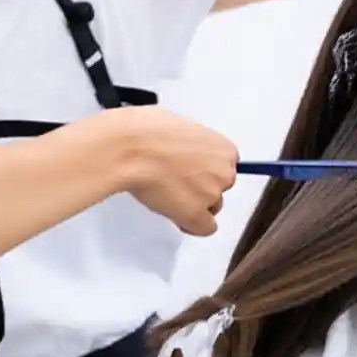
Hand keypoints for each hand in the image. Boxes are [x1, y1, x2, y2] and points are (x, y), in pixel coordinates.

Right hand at [104, 107, 238, 235]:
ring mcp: (212, 195)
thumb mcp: (179, 127)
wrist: (132, 148)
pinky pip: (205, 228)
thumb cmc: (146, 130)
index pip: (225, 167)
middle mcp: (225, 172)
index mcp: (223, 148)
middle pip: (220, 187)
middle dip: (202, 188)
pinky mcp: (196, 214)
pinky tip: (177, 218)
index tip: (190, 171)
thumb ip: (192, 145)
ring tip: (167, 195)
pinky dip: (192, 226)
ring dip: (195, 205)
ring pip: (212, 207)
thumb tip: (186, 154)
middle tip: (176, 183)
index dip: (206, 170)